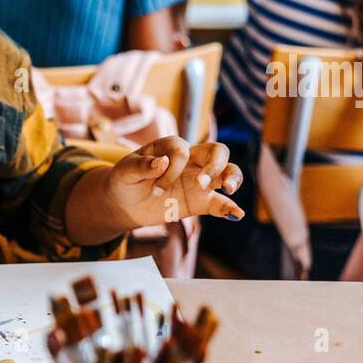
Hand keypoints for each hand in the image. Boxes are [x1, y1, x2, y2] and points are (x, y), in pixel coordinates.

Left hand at [105, 136, 244, 227]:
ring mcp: (199, 182)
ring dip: (232, 178)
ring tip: (227, 189)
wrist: (125, 204)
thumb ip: (141, 166)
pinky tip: (237, 214)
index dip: (171, 169)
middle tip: (201, 182)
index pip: (182, 152)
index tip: (155, 187)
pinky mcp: (200, 202)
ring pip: (227, 172)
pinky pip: (220, 204)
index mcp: (172, 147)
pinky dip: (230, 208)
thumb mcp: (125, 171)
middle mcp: (191, 161)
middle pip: (217, 151)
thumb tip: (162, 162)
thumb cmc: (125, 181)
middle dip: (215, 164)